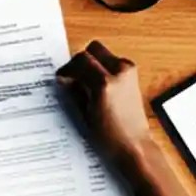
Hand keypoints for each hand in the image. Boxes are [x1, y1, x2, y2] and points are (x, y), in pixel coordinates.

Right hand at [56, 41, 151, 161]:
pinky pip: (114, 62)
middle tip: (72, 75)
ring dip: (93, 63)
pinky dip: (103, 67)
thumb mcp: (84, 114)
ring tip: (84, 81)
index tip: (62, 76)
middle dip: (81, 60)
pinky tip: (96, 83)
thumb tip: (65, 78)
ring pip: (104, 54)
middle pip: (94, 49)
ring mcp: (129, 73)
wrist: (134, 146)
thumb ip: (74, 91)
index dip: (68, 68)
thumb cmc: (110, 137)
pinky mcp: (133, 77)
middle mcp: (119, 73)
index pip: (81, 60)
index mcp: (104, 83)